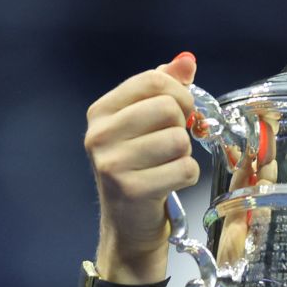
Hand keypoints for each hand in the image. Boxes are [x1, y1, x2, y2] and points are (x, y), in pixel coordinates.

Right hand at [85, 52, 198, 282]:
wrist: (128, 226)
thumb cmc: (140, 169)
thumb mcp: (145, 125)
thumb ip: (165, 89)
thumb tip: (187, 60)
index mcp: (101, 112)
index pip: (153, 80)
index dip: (179, 94)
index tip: (182, 113)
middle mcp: (99, 135)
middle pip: (168, 108)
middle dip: (183, 127)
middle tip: (173, 145)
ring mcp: (112, 163)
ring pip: (178, 140)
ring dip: (184, 155)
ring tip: (166, 166)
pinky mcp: (132, 189)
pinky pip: (184, 169)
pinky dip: (187, 177)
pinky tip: (170, 184)